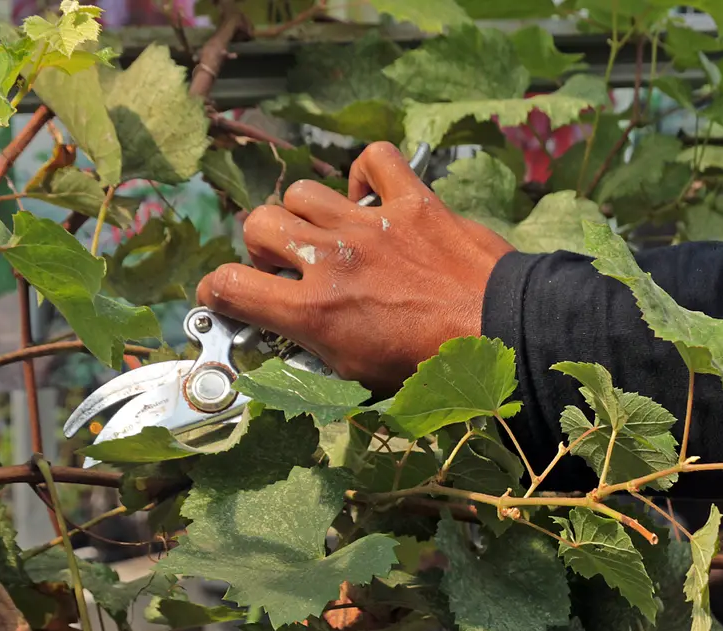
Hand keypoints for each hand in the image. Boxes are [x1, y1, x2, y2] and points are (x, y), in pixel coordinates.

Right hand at [196, 142, 514, 393]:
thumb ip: (317, 352)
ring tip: (331, 235)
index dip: (219, 290)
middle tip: (289, 267)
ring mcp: (371, 225)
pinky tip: (371, 200)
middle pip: (259, 225)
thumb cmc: (436, 368)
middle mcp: (333, 262)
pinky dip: (366, 174)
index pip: (230, 286)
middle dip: (264, 248)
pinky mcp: (413, 202)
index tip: (228, 293)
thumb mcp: (362, 379)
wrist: (503, 336)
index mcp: (316, 313)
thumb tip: (291, 339)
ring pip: (303, 193)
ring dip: (307, 215)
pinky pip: (374, 160)